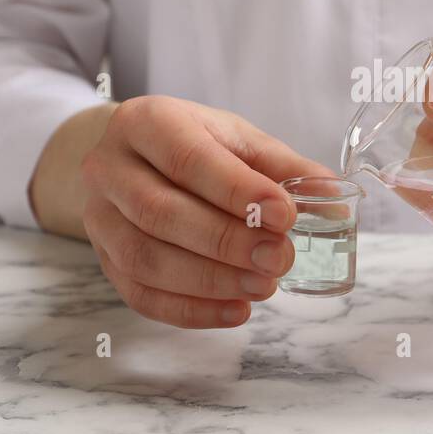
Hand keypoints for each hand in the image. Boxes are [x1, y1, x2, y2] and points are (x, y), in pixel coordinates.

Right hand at [80, 97, 331, 327]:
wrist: (132, 159)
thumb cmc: (193, 145)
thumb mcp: (238, 140)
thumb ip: (284, 168)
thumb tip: (334, 198)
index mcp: (146, 122)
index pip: (187, 159)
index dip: (237, 191)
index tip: (285, 215)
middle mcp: (109, 167)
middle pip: (160, 213)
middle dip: (226, 242)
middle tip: (280, 258)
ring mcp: (98, 216)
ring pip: (145, 258)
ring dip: (210, 281)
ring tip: (263, 287)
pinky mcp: (103, 258)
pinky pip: (140, 294)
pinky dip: (191, 310)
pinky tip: (236, 311)